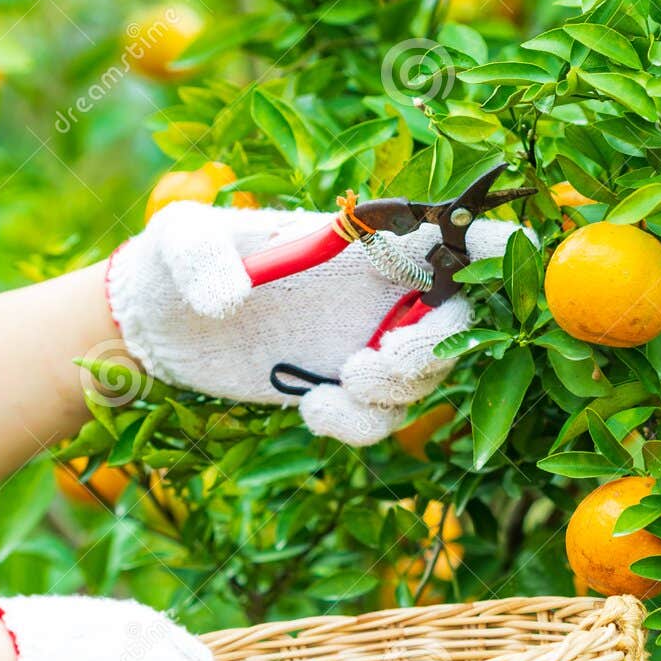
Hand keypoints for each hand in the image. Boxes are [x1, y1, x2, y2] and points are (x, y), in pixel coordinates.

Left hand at [106, 201, 519, 445]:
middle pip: (456, 320)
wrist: (156, 329)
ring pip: (426, 379)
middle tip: (380, 361)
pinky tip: (312, 409)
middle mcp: (376, 294)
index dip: (488, 245)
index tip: (505, 255)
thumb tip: (232, 299)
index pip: (444, 236)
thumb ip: (202, 256)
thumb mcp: (176, 239)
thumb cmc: (172, 263)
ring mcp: (366, 344)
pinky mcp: (346, 391)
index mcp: (360, 242)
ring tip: (336, 386)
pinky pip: (384, 419)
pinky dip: (360, 424)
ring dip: (396, 390)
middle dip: (436, 346)